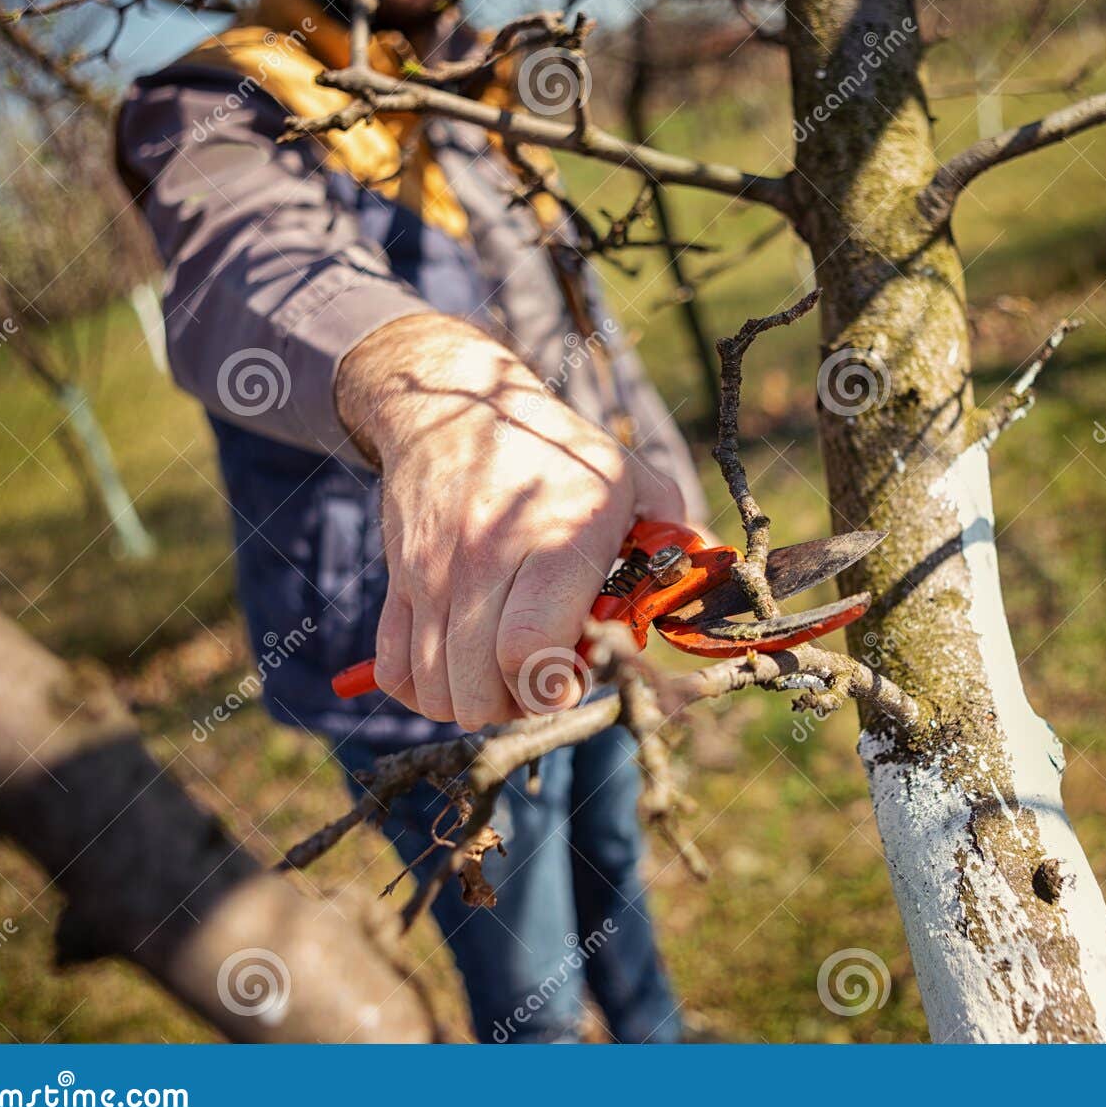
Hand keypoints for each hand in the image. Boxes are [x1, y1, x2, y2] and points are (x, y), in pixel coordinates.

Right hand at [336, 313, 684, 728]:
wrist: (451, 403)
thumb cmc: (554, 449)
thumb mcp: (626, 476)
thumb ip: (673, 531)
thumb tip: (710, 577)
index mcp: (555, 539)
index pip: (530, 647)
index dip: (551, 689)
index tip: (570, 683)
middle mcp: (486, 560)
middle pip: (480, 685)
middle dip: (519, 704)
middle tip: (543, 677)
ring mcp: (433, 574)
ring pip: (437, 689)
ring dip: (475, 701)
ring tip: (505, 672)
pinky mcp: (398, 581)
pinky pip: (395, 672)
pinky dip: (424, 690)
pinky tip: (459, 668)